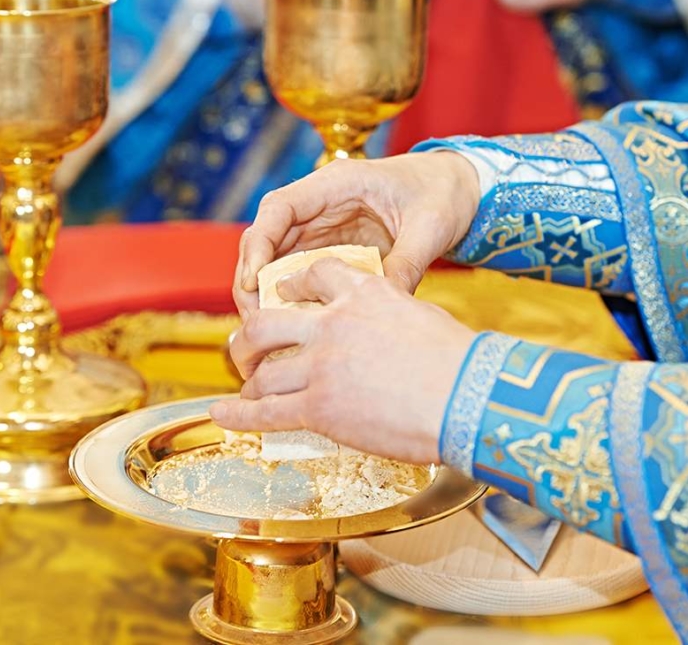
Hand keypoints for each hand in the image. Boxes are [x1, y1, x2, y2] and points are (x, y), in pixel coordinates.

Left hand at [211, 259, 476, 463]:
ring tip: (243, 384)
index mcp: (360, 293)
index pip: (312, 275)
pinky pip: (266, 412)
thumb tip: (385, 323)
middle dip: (249, 336)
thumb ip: (388, 312)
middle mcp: (331, 324)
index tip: (281, 295)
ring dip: (247, 378)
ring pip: (262, 370)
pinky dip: (239, 414)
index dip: (290, 285)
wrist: (468, 396)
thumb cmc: (459, 359)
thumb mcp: (420, 315)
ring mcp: (320, 365)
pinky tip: (223, 413)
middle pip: (266, 322)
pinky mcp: (318, 407)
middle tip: (246, 345)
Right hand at [234, 152, 479, 317]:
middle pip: (266, 236)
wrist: (455, 189)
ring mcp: (322, 226)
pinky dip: (287, 296)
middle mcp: (320, 203)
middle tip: (252, 317)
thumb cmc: (441, 194)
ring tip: (263, 328)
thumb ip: (407, 263)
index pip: (279, 206)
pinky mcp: (330, 247)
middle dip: (252, 276)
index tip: (252, 280)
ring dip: (264, 291)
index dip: (259, 243)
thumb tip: (384, 307)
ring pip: (275, 257)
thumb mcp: (429, 227)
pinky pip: (297, 272)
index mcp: (337, 183)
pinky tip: (290, 324)